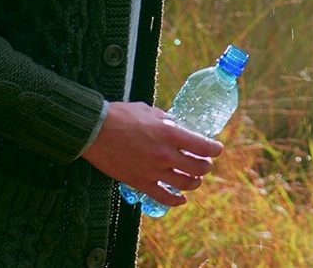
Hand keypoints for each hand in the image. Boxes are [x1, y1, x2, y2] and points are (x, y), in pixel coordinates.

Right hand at [80, 101, 224, 205]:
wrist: (95, 131)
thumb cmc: (121, 116)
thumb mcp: (150, 111)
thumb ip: (166, 121)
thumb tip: (175, 125)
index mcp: (171, 134)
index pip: (204, 146)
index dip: (215, 149)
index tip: (217, 149)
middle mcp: (166, 155)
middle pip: (199, 167)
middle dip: (206, 166)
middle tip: (205, 163)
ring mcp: (154, 171)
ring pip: (186, 184)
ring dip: (195, 182)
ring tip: (195, 179)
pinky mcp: (141, 183)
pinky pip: (164, 198)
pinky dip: (176, 200)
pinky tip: (181, 198)